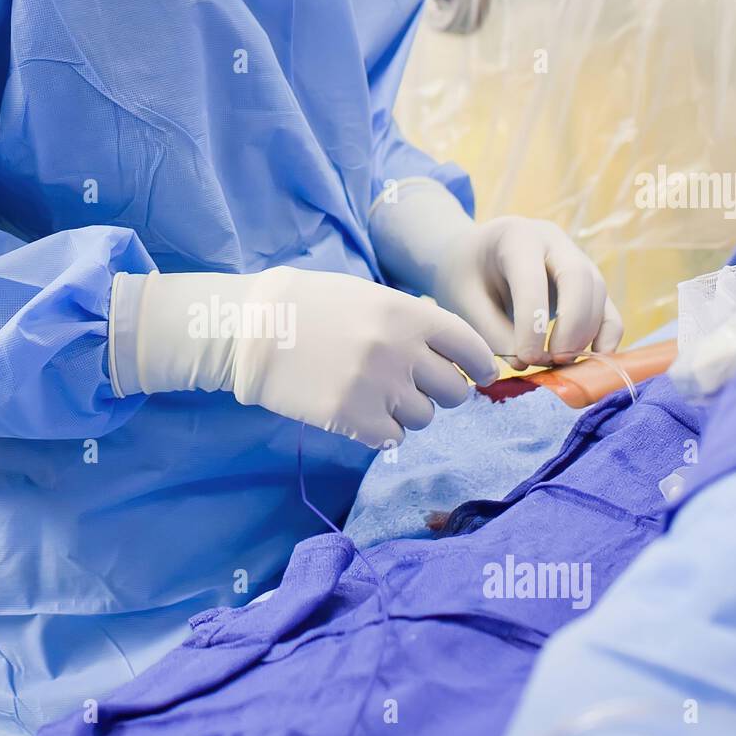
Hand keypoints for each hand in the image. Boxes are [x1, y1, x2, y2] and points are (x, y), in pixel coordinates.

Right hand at [109, 266, 498, 447]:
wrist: (254, 327)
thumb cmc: (311, 306)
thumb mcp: (370, 296)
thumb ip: (413, 323)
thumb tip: (454, 356)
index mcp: (408, 314)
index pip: (470, 347)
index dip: (480, 365)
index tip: (481, 375)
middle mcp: (400, 351)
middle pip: (454, 391)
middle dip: (442, 393)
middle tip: (416, 388)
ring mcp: (377, 387)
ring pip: (424, 418)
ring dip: (408, 413)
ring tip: (377, 396)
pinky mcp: (351, 417)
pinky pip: (392, 439)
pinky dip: (383, 432)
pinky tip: (361, 414)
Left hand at [370, 180, 622, 370]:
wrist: (475, 256)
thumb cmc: (466, 277)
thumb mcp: (465, 301)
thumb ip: (492, 331)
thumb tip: (525, 362)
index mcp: (516, 236)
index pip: (532, 279)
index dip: (532, 323)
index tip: (525, 359)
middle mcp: (553, 241)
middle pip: (578, 278)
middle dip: (571, 325)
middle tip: (553, 361)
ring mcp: (576, 258)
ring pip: (597, 292)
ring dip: (586, 333)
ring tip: (560, 363)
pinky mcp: (588, 281)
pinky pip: (608, 306)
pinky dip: (607, 335)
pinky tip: (593, 361)